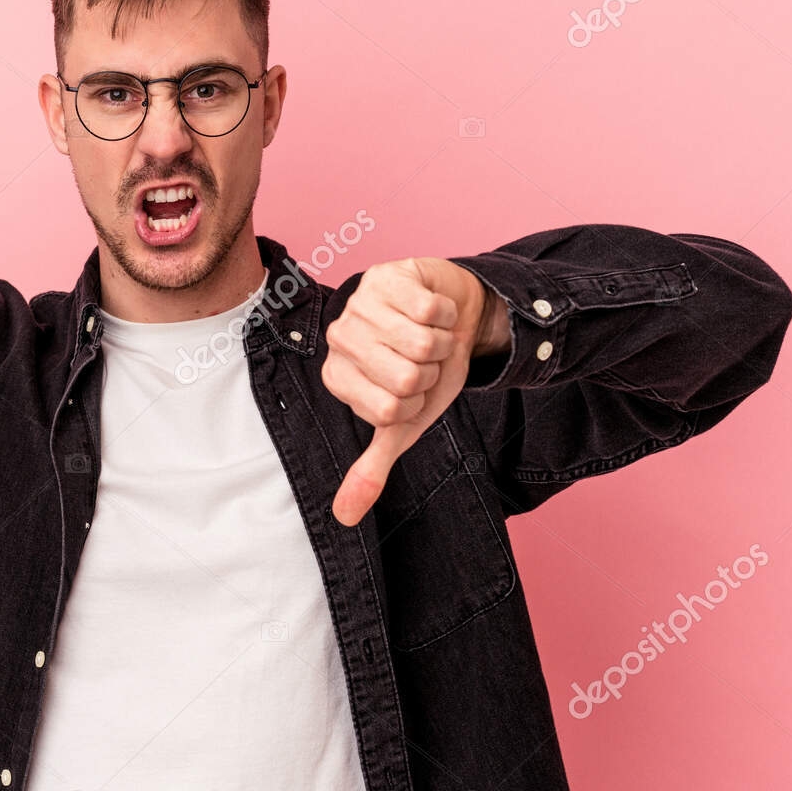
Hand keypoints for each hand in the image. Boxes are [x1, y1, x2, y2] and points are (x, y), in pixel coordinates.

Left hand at [322, 257, 505, 526]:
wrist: (454, 317)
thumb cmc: (426, 370)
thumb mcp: (404, 424)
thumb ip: (372, 468)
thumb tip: (344, 517)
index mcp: (337, 378)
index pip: (390, 410)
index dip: (415, 403)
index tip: (409, 389)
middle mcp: (339, 338)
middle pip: (407, 377)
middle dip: (430, 373)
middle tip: (422, 360)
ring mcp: (360, 302)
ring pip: (422, 342)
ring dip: (441, 342)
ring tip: (429, 335)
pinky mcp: (387, 274)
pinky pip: (431, 309)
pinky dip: (446, 315)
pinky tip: (433, 311)